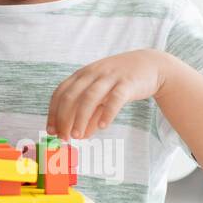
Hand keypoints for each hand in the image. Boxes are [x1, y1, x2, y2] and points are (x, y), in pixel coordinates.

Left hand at [47, 49, 165, 139]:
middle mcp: (92, 74)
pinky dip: (107, 112)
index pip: (60, 93)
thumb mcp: (102, 96)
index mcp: (82, 75)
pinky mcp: (127, 83)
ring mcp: (109, 77)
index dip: (53, 112)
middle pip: (71, 96)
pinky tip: (103, 127)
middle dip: (64, 118)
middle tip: (64, 137)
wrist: (152, 65)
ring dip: (81, 118)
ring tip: (77, 136)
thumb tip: (80, 136)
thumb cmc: (121, 82)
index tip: (51, 131)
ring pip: (90, 97)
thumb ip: (91, 115)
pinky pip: (115, 98)